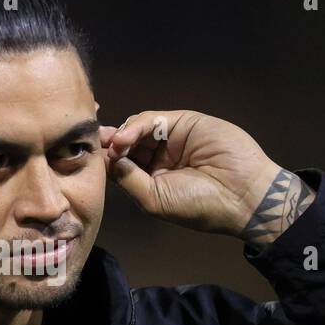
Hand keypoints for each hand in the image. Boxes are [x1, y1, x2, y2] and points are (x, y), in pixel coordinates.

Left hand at [102, 110, 282, 237]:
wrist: (242, 195)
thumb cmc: (200, 205)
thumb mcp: (154, 199)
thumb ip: (128, 178)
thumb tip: (107, 158)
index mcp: (151, 180)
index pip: (120, 164)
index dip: (103, 159)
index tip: (82, 157)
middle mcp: (159, 158)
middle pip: (124, 143)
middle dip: (106, 142)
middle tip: (91, 143)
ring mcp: (171, 139)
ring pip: (135, 129)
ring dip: (120, 135)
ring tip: (115, 145)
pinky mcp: (183, 123)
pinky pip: (153, 119)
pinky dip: (136, 125)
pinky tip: (127, 137)